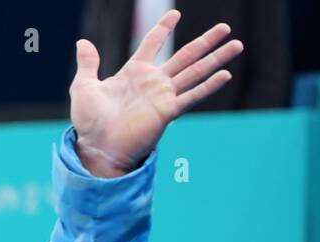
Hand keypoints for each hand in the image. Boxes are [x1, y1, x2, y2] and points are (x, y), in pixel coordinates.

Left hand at [70, 10, 241, 177]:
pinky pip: (191, 96)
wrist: (97, 147)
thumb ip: (88, 63)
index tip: (175, 14)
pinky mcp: (167, 112)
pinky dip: (208, 86)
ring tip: (237, 44)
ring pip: (195, 71)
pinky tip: (225, 75)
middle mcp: (153, 82)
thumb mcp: (84, 87)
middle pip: (185, 55)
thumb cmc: (89, 122)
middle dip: (206, 41)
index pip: (153, 43)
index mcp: (134, 73)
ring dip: (216, 58)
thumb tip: (82, 42)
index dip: (163, 28)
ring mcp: (162, 96)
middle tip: (225, 26)